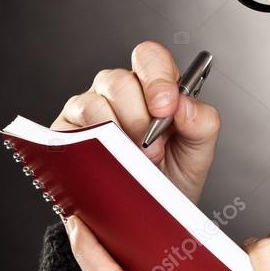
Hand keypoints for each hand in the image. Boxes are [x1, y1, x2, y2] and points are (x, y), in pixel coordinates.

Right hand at [50, 41, 218, 203]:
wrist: (149, 213)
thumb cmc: (173, 175)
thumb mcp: (199, 150)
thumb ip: (202, 121)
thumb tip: (184, 104)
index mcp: (153, 86)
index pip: (149, 57)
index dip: (157, 77)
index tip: (165, 107)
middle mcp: (119, 92)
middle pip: (119, 81)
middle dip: (139, 118)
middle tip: (153, 148)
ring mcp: (90, 109)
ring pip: (94, 103)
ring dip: (117, 135)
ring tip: (133, 160)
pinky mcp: (67, 133)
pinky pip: (72, 128)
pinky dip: (93, 144)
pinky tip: (109, 160)